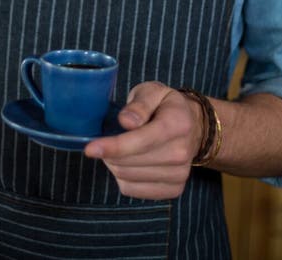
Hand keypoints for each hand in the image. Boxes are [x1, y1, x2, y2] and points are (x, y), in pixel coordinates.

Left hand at [83, 81, 203, 199]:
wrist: (191, 125)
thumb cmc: (165, 105)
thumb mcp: (152, 91)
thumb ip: (139, 103)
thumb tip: (126, 121)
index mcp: (178, 123)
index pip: (142, 140)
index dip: (114, 146)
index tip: (89, 148)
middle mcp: (182, 152)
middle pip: (130, 162)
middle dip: (109, 153)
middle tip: (105, 140)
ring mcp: (179, 175)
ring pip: (128, 177)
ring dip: (113, 164)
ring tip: (118, 149)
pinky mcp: (173, 190)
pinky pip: (133, 190)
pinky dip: (121, 177)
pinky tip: (127, 162)